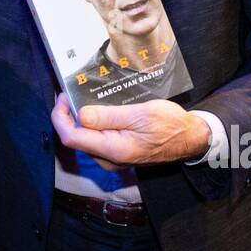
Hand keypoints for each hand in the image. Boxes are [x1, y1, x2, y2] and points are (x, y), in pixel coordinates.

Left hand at [50, 97, 210, 168]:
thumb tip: (80, 115)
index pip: (72, 138)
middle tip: (71, 92)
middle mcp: (109, 159)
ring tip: (83, 96)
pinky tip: (97, 108)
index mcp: (113, 150)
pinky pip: (97, 138)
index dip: (60, 117)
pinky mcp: (118, 153)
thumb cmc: (170, 125)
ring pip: (85, 138)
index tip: (63, 97)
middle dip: (68, 115)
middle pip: (76, 138)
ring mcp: (113, 158)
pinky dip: (92, 123)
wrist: (190, 139)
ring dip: (80, 118)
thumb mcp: (140, 114)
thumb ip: (109, 117)